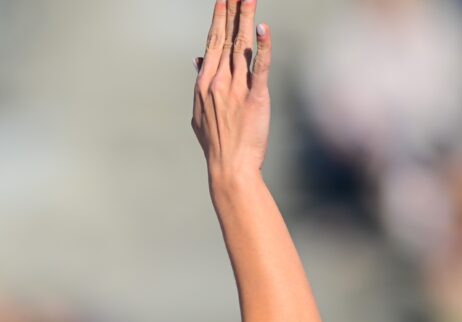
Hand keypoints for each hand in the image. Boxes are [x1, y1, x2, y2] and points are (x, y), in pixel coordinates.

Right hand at [192, 0, 271, 184]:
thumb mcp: (199, 113)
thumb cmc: (216, 143)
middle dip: (231, 10)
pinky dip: (262, 46)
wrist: (229, 167)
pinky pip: (260, 67)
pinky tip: (263, 28)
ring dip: (246, 19)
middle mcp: (218, 82)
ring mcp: (236, 89)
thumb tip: (198, 59)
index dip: (218, 19)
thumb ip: (200, 83)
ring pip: (241, 46)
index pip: (212, 43)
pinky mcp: (255, 97)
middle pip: (226, 38)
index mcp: (204, 84)